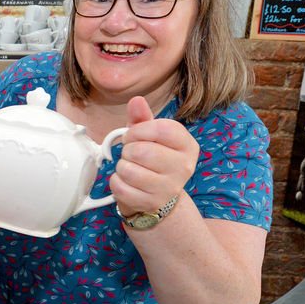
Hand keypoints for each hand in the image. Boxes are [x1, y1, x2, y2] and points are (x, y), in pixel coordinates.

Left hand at [110, 96, 197, 214]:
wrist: (156, 194)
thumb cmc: (152, 159)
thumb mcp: (148, 136)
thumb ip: (141, 118)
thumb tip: (136, 100)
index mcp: (188, 145)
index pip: (163, 129)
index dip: (139, 130)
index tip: (133, 135)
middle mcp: (184, 167)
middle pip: (142, 151)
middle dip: (128, 150)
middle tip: (131, 154)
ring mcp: (169, 188)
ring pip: (129, 170)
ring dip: (121, 167)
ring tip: (130, 168)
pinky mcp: (150, 202)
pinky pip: (120, 187)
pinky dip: (116, 182)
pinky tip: (127, 182)